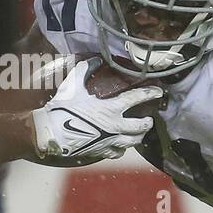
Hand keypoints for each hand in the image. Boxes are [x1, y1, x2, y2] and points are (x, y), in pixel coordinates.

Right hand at [31, 59, 161, 161]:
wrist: (52, 133)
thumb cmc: (63, 108)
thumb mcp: (73, 85)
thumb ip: (85, 70)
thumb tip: (95, 60)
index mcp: (111, 108)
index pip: (137, 98)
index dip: (150, 93)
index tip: (160, 92)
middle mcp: (116, 126)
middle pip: (141, 126)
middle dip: (148, 122)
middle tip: (149, 119)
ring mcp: (111, 141)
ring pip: (134, 141)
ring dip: (139, 136)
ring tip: (140, 132)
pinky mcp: (103, 152)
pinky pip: (119, 153)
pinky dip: (122, 149)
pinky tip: (121, 146)